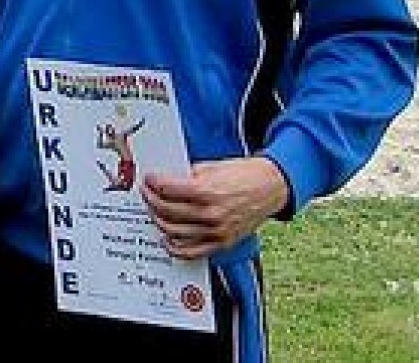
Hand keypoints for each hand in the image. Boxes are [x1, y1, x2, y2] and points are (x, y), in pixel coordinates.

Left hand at [142, 156, 289, 259]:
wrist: (271, 187)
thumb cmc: (245, 176)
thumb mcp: (211, 167)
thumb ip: (186, 176)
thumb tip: (165, 181)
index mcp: (207, 191)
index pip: (166, 190)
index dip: (152, 183)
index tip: (148, 179)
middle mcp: (211, 214)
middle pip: (166, 211)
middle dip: (151, 200)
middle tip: (147, 193)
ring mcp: (216, 231)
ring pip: (174, 232)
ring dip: (158, 220)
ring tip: (154, 211)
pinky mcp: (222, 243)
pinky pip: (192, 252)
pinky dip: (175, 247)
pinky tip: (167, 238)